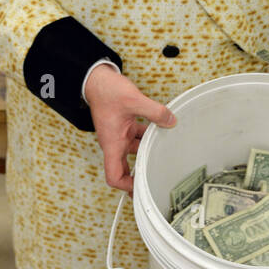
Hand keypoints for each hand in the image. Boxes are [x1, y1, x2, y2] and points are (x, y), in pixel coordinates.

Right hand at [85, 63, 175, 193]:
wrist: (97, 79)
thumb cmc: (106, 91)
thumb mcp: (133, 100)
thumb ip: (154, 112)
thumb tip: (170, 121)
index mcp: (112, 143)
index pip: (114, 176)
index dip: (126, 186)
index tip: (140, 189)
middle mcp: (114, 142)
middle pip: (124, 169)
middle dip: (139, 176)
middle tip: (155, 181)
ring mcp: (119, 135)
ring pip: (134, 152)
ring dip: (146, 153)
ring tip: (163, 154)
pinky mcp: (124, 126)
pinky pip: (136, 137)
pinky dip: (147, 137)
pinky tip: (160, 131)